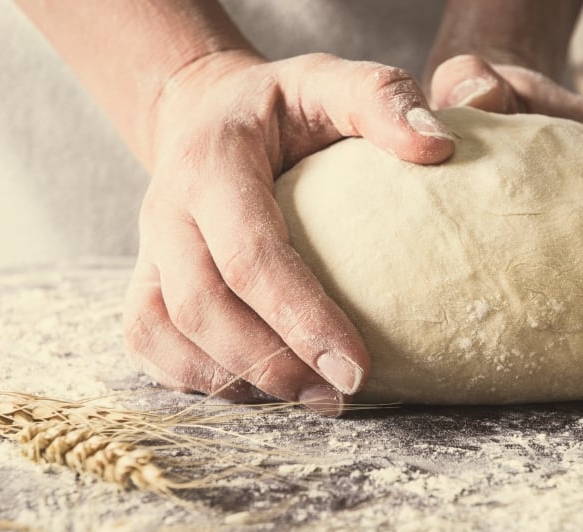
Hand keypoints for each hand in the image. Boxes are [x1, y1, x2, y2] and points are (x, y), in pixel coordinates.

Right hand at [123, 51, 454, 414]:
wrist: (207, 115)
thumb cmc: (280, 107)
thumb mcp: (328, 81)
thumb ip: (379, 99)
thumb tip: (438, 147)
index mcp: (211, 163)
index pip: (249, 253)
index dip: (299, 317)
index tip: (358, 367)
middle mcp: (166, 211)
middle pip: (202, 306)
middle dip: (270, 364)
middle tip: (340, 396)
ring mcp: (147, 250)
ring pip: (165, 334)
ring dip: (235, 381)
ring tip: (310, 400)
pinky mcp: (144, 280)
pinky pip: (149, 344)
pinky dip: (194, 379)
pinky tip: (257, 391)